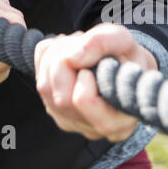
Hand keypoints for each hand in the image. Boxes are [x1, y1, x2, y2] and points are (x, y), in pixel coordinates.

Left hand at [33, 23, 157, 140]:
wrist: (124, 65)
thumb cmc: (128, 57)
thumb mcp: (124, 41)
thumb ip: (101, 43)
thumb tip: (71, 57)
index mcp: (119, 120)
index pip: (84, 101)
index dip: (83, 74)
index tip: (97, 59)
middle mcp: (93, 128)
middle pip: (61, 97)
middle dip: (65, 58)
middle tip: (82, 40)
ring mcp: (71, 122)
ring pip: (45, 88)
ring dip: (54, 56)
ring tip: (76, 44)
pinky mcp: (55, 111)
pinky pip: (39, 79)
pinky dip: (47, 58)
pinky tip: (66, 52)